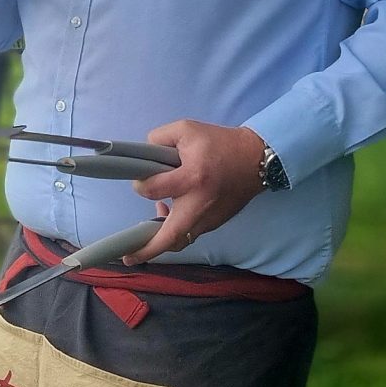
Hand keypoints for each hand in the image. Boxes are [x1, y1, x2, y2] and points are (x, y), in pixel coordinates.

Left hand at [122, 121, 267, 263]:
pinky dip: (176, 230)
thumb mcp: (186, 129)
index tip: (139, 183)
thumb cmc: (220, 143)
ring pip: (180, 241)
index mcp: (192, 178)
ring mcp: (210, 218)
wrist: (257, 159)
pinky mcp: (215, 223)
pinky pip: (190, 233)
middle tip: (128, 257)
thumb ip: (158, 139)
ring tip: (144, 236)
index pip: (154, 189)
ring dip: (160, 241)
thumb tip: (142, 157)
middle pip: (170, 238)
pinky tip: (168, 215)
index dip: (141, 186)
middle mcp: (201, 204)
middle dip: (147, 250)